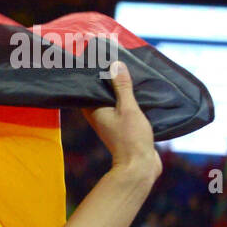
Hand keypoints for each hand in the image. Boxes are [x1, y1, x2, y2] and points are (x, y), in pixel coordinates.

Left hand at [81, 62, 160, 181]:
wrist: (140, 166)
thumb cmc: (131, 138)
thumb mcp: (128, 108)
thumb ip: (122, 88)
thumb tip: (115, 65)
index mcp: (93, 111)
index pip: (86, 89)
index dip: (88, 76)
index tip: (91, 60)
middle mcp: (99, 116)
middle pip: (100, 94)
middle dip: (106, 79)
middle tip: (113, 60)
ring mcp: (111, 122)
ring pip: (113, 101)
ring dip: (119, 89)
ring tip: (127, 71)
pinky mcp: (124, 127)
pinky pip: (124, 108)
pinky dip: (129, 99)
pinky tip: (139, 91)